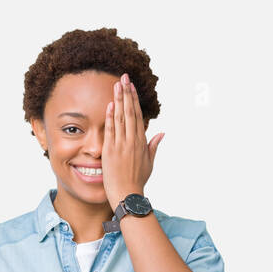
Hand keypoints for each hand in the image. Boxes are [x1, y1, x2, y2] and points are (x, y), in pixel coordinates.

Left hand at [102, 73, 163, 210]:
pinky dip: (111, 117)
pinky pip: (111, 130)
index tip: (131, 86)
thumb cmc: (137, 181)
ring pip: (120, 118)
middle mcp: (132, 142)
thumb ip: (154, 146)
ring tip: (117, 84)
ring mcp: (121, 145)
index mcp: (142, 143)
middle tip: (124, 77)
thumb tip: (162, 133)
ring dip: (119, 100)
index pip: (138, 116)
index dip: (134, 100)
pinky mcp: (110, 150)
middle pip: (130, 113)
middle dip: (127, 94)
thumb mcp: (149, 163)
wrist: (127, 195)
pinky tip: (110, 104)